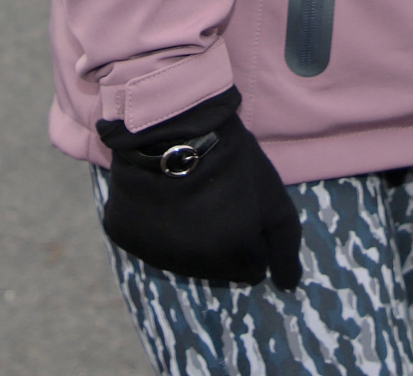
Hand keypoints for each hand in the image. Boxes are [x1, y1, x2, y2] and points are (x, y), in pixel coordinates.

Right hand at [98, 87, 301, 288]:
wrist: (172, 127)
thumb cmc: (231, 157)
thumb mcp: (273, 194)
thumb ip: (285, 242)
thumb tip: (288, 284)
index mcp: (231, 254)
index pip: (253, 268)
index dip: (255, 241)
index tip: (249, 215)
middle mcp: (192, 264)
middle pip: (218, 269)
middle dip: (225, 246)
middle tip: (221, 206)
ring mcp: (154, 253)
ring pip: (182, 261)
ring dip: (191, 242)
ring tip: (193, 203)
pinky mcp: (124, 238)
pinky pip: (147, 243)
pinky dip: (157, 229)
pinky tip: (163, 201)